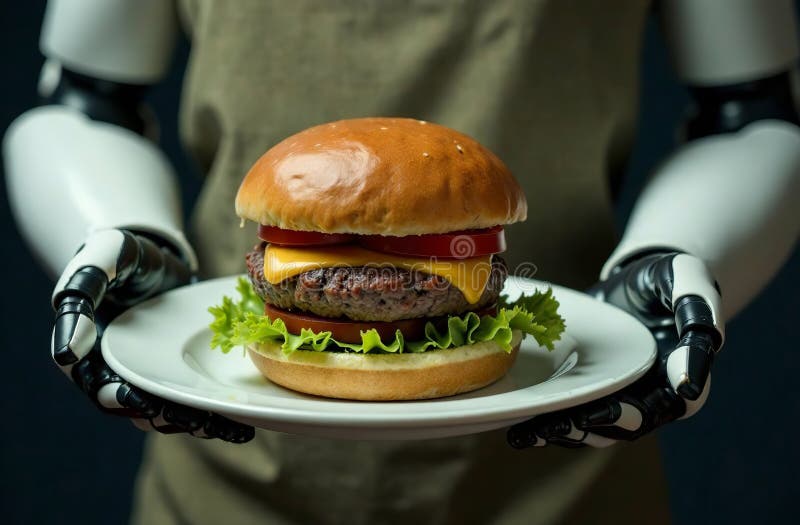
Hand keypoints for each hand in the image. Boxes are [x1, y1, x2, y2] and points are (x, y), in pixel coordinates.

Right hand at [51, 229, 253, 442]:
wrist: (152, 252)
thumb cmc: (121, 252)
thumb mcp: (101, 260)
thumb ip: (81, 296)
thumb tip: (66, 353)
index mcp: (87, 354)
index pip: (99, 386)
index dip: (121, 399)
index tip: (143, 402)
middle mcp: (115, 373)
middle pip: (137, 409)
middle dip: (168, 416)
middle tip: (199, 420)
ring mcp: (147, 376)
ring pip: (166, 410)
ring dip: (195, 421)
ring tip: (230, 426)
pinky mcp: (175, 373)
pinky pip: (190, 398)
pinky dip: (213, 411)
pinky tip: (243, 421)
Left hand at [507, 252, 723, 447]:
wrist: (644, 274)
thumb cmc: (674, 275)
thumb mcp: (691, 283)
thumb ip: (697, 320)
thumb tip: (687, 385)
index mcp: (684, 383)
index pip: (658, 410)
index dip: (627, 417)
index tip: (597, 416)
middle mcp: (652, 398)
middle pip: (617, 426)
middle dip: (581, 428)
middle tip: (546, 427)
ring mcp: (621, 396)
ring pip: (591, 424)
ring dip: (558, 431)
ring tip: (522, 434)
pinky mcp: (593, 387)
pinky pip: (572, 406)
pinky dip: (547, 414)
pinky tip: (516, 417)